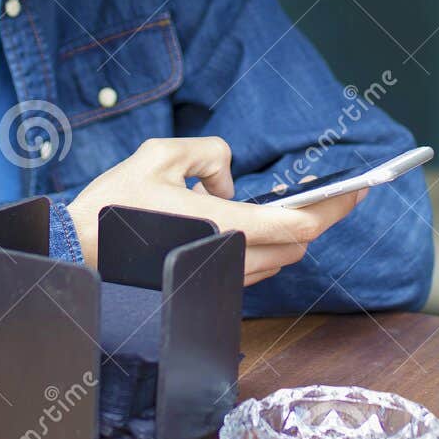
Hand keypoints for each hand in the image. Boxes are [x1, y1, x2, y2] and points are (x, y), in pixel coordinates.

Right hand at [66, 137, 365, 285]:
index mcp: (223, 226)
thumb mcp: (159, 156)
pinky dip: (269, 247)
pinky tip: (266, 225)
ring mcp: (220, 278)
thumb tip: (227, 178)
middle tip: (340, 192)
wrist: (79, 256)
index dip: (335, 207)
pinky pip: (256, 268)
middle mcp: (229, 259)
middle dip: (320, 219)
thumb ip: (208, 154)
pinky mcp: (209, 285)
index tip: (359, 189)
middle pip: (298, 246)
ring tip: (307, 204)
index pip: (298, 226)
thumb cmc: (114, 207)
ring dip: (293, 235)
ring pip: (279, 261)